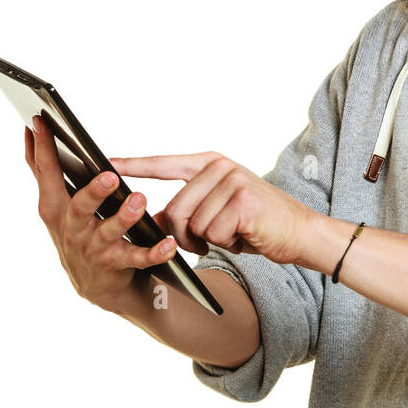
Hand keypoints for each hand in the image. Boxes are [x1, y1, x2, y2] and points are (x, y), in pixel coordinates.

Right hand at [24, 116, 177, 314]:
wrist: (96, 286)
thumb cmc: (78, 233)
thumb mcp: (56, 204)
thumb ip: (45, 171)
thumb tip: (31, 128)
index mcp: (55, 208)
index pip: (46, 174)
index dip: (44, 149)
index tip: (42, 122)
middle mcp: (71, 229)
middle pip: (79, 208)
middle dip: (93, 193)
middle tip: (109, 176)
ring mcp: (93, 249)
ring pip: (108, 232)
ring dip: (124, 217)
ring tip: (140, 199)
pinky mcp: (117, 265)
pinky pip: (138, 258)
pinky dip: (154, 252)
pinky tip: (167, 243)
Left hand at [107, 152, 316, 267]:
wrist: (300, 233)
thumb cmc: (256, 225)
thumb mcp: (216, 214)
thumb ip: (186, 211)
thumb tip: (152, 219)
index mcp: (211, 164)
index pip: (165, 163)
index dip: (135, 165)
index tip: (106, 162)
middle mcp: (220, 167)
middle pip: (175, 208)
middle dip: (184, 236)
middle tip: (205, 243)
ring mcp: (232, 181)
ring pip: (193, 224)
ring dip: (207, 241)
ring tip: (231, 236)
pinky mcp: (243, 201)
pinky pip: (212, 233)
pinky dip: (225, 244)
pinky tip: (243, 237)